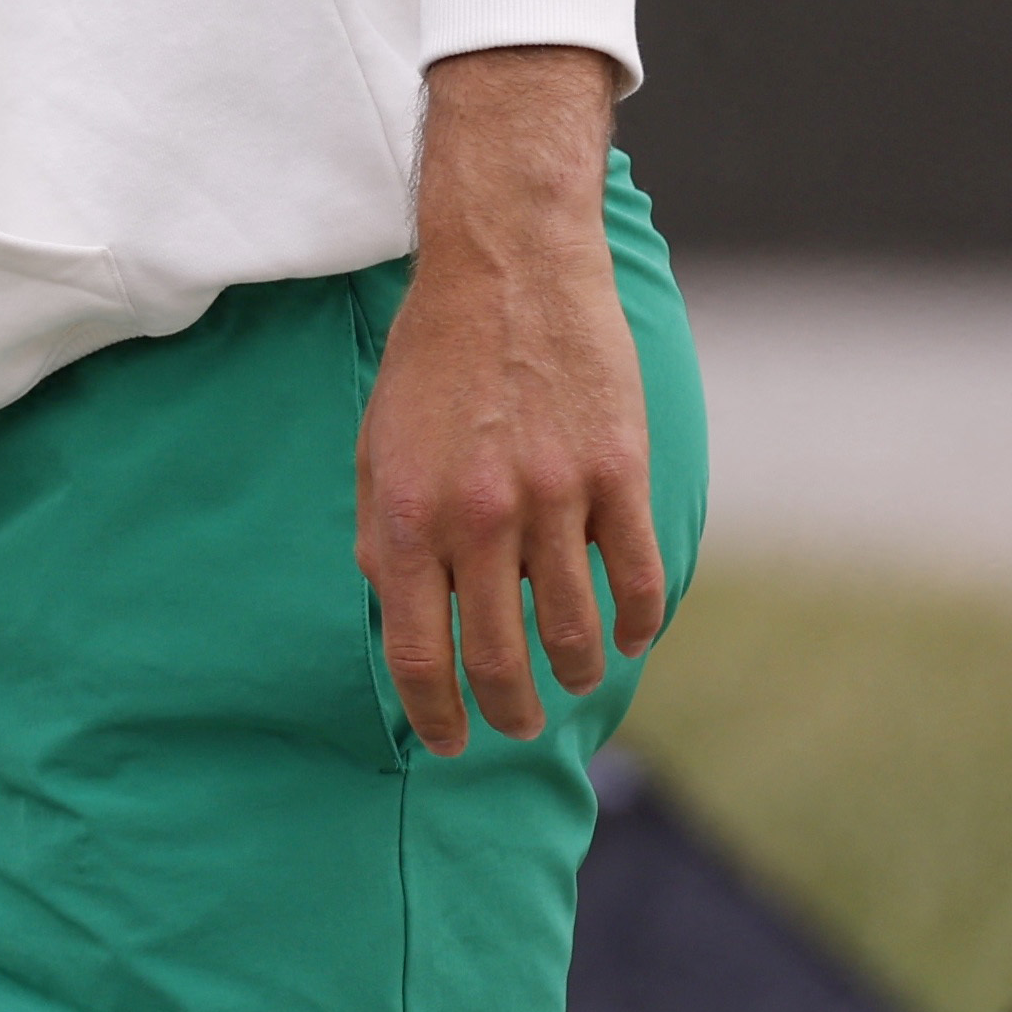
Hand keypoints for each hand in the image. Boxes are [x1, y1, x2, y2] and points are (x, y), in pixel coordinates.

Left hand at [358, 45, 661, 755]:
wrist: (504, 270)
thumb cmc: (431, 360)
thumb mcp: (375, 444)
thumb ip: (384, 530)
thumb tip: (395, 611)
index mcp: (404, 512)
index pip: (414, 649)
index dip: (432, 711)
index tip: (448, 741)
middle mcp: (475, 516)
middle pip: (497, 655)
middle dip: (507, 710)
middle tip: (516, 728)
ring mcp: (552, 497)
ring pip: (574, 629)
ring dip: (577, 672)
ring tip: (574, 680)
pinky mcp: (617, 474)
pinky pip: (636, 578)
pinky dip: (636, 621)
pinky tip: (628, 632)